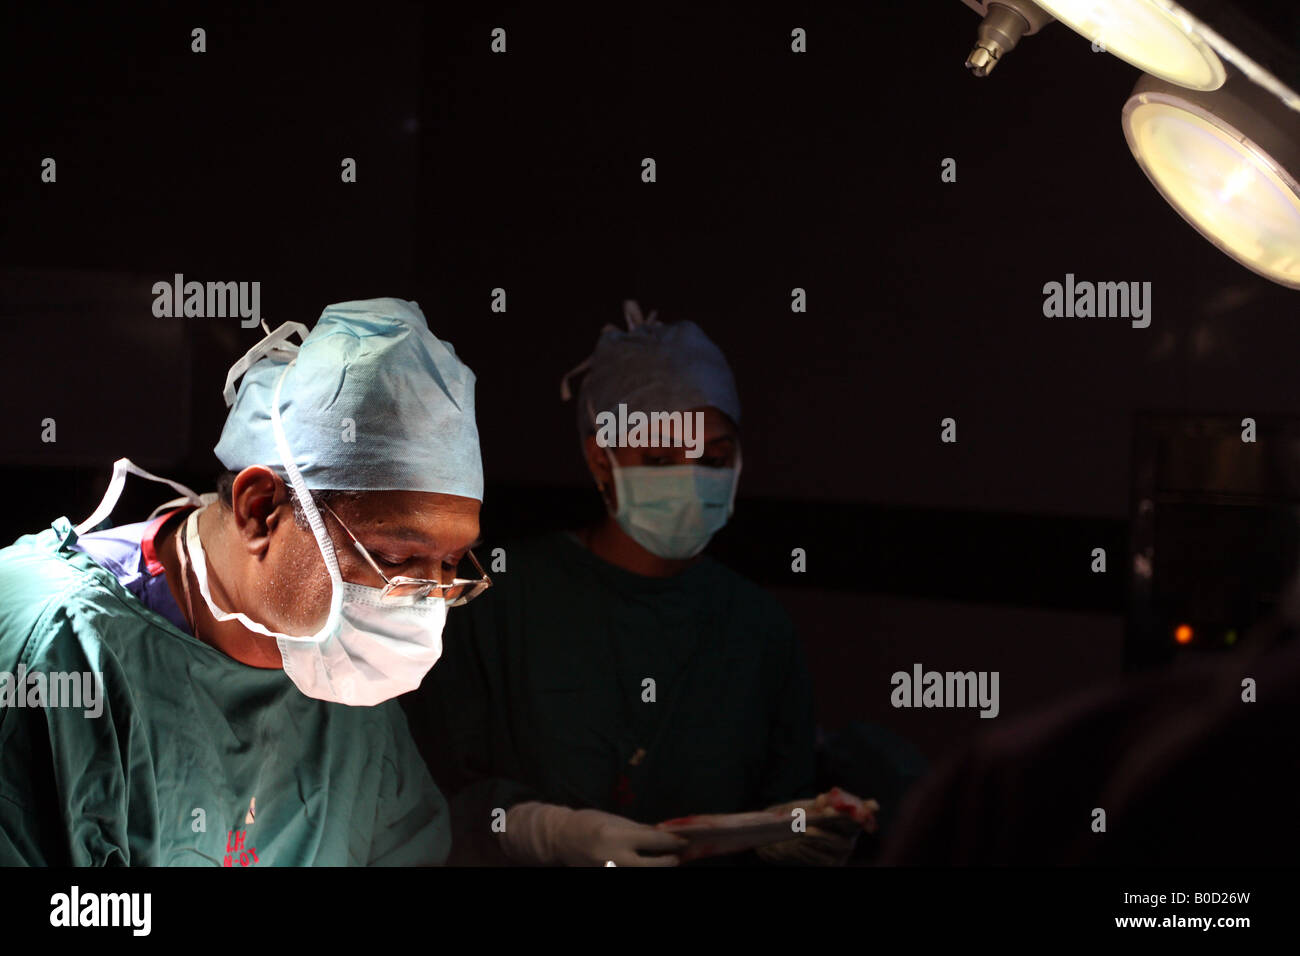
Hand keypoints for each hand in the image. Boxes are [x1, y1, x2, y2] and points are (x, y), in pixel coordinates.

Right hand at [503, 802, 688, 866]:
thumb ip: (639, 830)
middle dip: (667, 863)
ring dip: (655, 869)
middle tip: (676, 857)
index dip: (673, 843)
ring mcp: (607, 872)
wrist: (561, 837)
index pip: (653, 842)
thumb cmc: (589, 822)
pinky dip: (639, 872)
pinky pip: (628, 875)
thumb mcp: (615, 820)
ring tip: (663, 863)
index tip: (685, 841)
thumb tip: (664, 835)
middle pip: (651, 867)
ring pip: (640, 875)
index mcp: (616, 836)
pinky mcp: (604, 878)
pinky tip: (645, 866)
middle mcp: (612, 858)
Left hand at [756, 788, 879, 865]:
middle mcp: (850, 835)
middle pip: (851, 826)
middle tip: (826, 812)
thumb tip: (824, 800)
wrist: (784, 838)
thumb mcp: (809, 807)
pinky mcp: (832, 863)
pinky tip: (801, 845)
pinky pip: (825, 858)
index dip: (868, 809)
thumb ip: (818, 804)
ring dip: (822, 835)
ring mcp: (842, 851)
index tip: (872, 806)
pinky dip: (812, 850)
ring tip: (807, 831)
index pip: (862, 812)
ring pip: (838, 843)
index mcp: (848, 818)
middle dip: (839, 818)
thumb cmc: (800, 819)